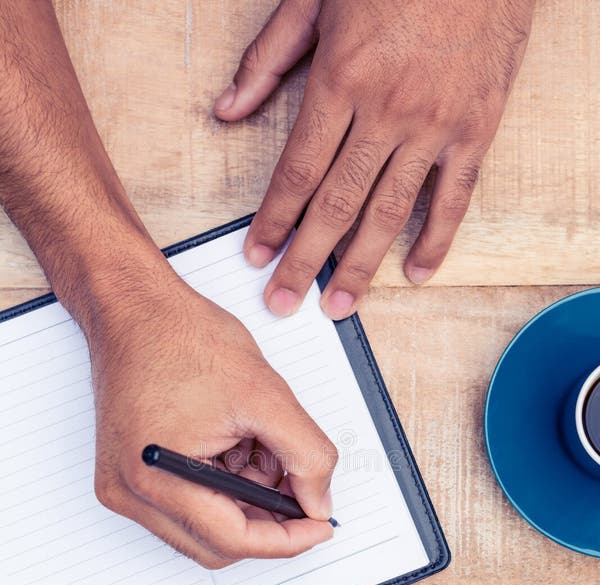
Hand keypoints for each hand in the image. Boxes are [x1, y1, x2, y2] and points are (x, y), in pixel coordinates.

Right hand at [82, 253, 336, 568]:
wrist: (135, 310)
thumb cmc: (181, 337)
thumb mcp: (266, 395)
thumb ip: (306, 455)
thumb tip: (319, 503)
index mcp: (155, 477)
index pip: (232, 540)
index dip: (287, 539)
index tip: (320, 526)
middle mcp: (129, 492)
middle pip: (217, 544)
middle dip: (267, 519)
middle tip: (301, 488)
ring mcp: (126, 487)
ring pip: (206, 527)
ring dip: (247, 500)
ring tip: (260, 447)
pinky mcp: (131, 475)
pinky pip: (189, 505)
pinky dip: (225, 486)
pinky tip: (236, 445)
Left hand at [215, 0, 533, 317]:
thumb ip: (269, 58)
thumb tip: (227, 110)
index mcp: (341, 79)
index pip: (298, 171)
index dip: (274, 220)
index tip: (257, 257)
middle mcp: (386, 111)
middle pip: (337, 205)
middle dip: (305, 261)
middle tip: (283, 303)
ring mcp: (435, 124)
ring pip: (390, 212)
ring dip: (360, 266)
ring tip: (337, 306)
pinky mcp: (477, 128)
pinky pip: (454, 198)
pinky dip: (436, 240)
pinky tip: (417, 273)